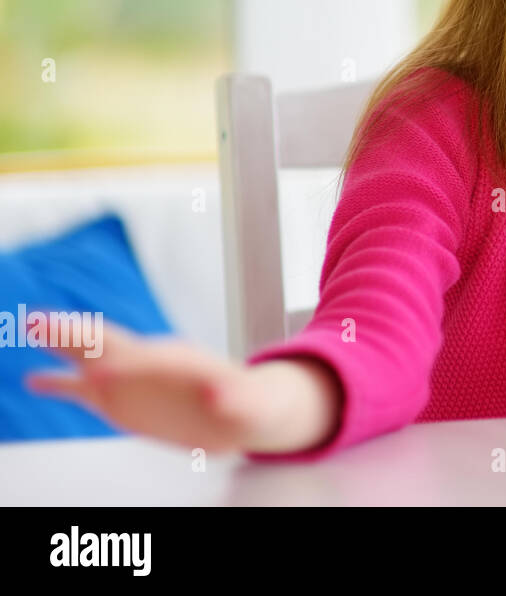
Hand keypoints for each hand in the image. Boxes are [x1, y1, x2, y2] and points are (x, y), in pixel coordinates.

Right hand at [24, 319, 268, 454]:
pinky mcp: (124, 402)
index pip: (143, 357)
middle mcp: (149, 365)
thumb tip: (222, 395)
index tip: (97, 370)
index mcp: (177, 363)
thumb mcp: (248, 402)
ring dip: (62, 348)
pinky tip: (36, 380)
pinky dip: (60, 384)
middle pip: (107, 346)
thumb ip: (234, 398)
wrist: (244, 410)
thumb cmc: (248, 404)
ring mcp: (133, 382)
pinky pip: (85, 392)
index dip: (120, 361)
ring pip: (90, 361)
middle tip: (38, 322)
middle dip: (76, 337)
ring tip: (30, 329)